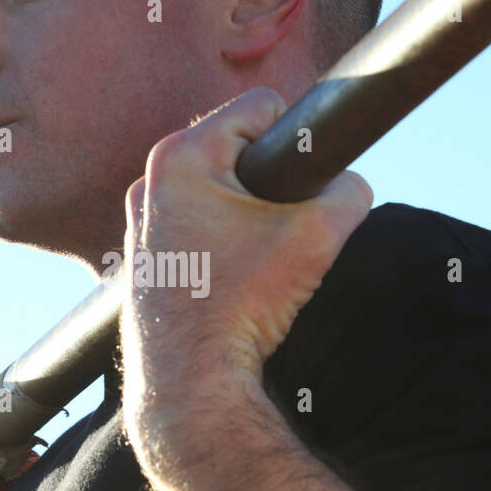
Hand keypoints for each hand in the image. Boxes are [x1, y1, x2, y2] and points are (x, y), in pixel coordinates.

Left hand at [120, 87, 372, 477]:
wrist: (192, 382)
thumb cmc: (242, 305)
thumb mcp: (318, 235)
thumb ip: (349, 190)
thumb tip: (349, 184)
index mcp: (181, 156)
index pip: (261, 108)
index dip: (298, 140)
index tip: (308, 180)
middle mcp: (150, 180)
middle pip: (238, 150)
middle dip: (272, 181)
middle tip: (286, 227)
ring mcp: (141, 221)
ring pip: (219, 192)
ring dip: (248, 214)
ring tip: (261, 257)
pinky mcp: (144, 257)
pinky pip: (199, 227)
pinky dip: (223, 243)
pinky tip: (237, 277)